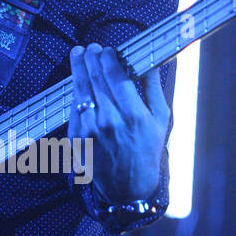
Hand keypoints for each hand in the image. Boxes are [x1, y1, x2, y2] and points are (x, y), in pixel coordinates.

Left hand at [67, 43, 169, 203]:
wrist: (128, 187)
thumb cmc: (147, 152)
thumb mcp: (161, 121)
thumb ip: (153, 89)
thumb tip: (150, 62)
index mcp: (133, 114)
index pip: (115, 75)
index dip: (109, 58)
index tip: (108, 50)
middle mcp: (110, 120)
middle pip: (95, 78)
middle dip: (91, 58)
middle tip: (90, 48)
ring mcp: (90, 129)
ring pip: (80, 90)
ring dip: (78, 69)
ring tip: (79, 55)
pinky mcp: (77, 138)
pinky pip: (74, 109)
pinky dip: (76, 93)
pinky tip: (79, 84)